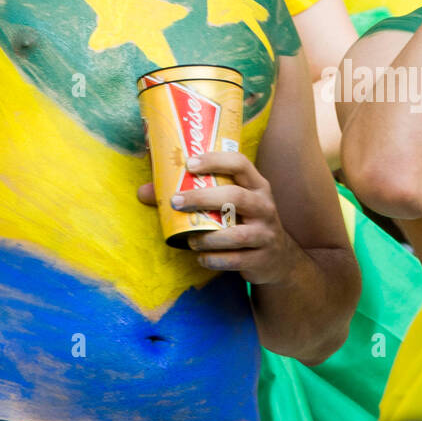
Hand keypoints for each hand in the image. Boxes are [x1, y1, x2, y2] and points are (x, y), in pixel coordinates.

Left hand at [138, 150, 295, 282]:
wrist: (278, 259)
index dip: (215, 160)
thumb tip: (143, 192)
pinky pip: (236, 260)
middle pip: (235, 196)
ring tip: (188, 239)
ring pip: (236, 234)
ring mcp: (266, 233)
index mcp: (256, 185)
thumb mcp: (227, 203)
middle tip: (176, 201)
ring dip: (207, 237)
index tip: (189, 163)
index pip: (240, 163)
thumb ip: (191, 194)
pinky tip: (200, 257)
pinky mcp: (262, 258)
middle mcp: (264, 205)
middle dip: (203, 198)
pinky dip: (215, 260)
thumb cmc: (242, 221)